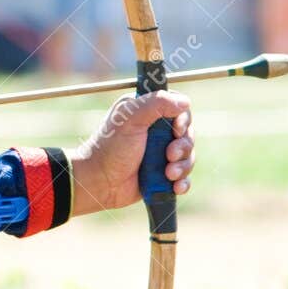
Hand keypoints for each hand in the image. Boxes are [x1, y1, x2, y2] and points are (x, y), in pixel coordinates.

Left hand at [70, 91, 194, 216]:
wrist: (99, 183)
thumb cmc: (110, 148)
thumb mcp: (130, 119)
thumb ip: (156, 103)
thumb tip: (185, 102)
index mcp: (147, 113)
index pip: (180, 109)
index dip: (183, 119)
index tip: (176, 129)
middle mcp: (156, 132)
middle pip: (188, 134)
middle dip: (183, 146)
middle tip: (169, 155)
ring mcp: (160, 154)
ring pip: (188, 156)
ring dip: (183, 166)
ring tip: (168, 174)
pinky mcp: (161, 175)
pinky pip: (184, 177)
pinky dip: (183, 182)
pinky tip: (175, 186)